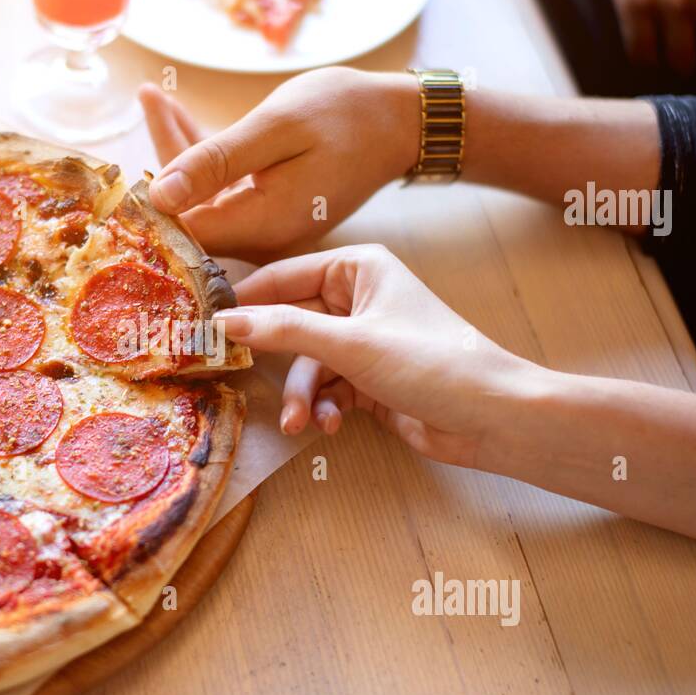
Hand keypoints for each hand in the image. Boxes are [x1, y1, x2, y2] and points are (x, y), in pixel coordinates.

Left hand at [138, 68, 417, 259]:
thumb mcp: (276, 130)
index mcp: (262, 225)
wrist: (401, 123)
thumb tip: (160, 196)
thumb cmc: (347, 116)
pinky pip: (225, 190)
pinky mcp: (271, 213)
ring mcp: (268, 229)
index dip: (148, 202)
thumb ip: (216, 164)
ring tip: (156, 94)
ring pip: (204, 197)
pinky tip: (183, 117)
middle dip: (161, 159)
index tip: (123, 161)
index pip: (182, 229)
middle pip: (188, 212)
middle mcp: (262, 239)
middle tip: (149, 96)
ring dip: (179, 150)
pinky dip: (205, 157)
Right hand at [214, 245, 541, 468]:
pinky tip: (328, 426)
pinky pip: (325, 388)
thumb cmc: (430, 362)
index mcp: (358, 268)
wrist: (491, 417)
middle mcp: (359, 298)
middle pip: (291, 325)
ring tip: (300, 422)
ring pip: (306, 364)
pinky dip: (321, 407)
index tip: (204, 326)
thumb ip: (283, 331)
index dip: (245, 302)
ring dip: (301, 395)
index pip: (283, 277)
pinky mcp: (368, 379)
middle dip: (277, 362)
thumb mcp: (349, 344)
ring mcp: (363, 340)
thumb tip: (224, 322)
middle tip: (235, 378)